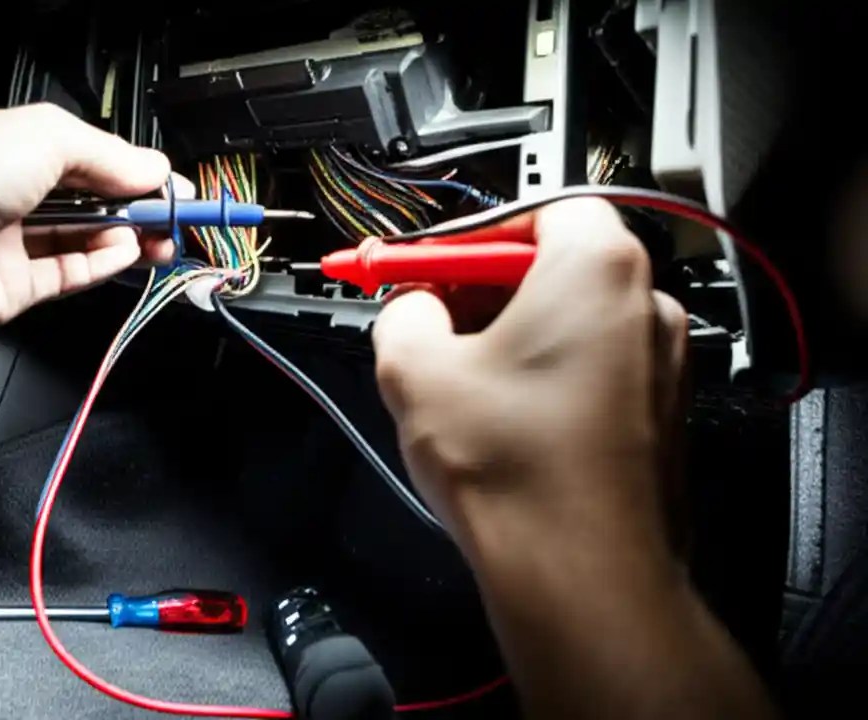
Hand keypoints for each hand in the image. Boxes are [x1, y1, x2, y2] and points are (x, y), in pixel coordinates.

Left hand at [0, 103, 176, 337]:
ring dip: (129, 237)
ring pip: (87, 242)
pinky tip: (127, 250)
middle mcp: (16, 195)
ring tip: (161, 236)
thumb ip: (108, 156)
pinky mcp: (15, 290)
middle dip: (140, 208)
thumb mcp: (46, 136)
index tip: (174, 185)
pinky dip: (102, 263)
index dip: (136, 172)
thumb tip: (155, 169)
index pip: (92, 160)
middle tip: (177, 217)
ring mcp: (14, 245)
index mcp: (18, 148)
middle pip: (94, 203)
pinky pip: (69, 275)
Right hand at [372, 199, 687, 566]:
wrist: (581, 574)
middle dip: (488, 292)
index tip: (429, 268)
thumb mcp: (414, 369)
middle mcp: (647, 305)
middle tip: (435, 322)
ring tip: (461, 388)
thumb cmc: (513, 469)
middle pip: (557, 267)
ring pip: (574, 325)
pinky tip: (503, 425)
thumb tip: (414, 308)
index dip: (473, 237)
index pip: (538, 209)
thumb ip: (404, 310)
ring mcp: (664, 365)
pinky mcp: (660, 418)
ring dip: (515, 341)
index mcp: (596, 266)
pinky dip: (547, 382)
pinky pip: (594, 373)